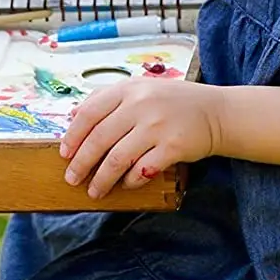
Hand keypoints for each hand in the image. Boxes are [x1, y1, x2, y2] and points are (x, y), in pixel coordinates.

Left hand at [59, 79, 222, 198]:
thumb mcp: (139, 89)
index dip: (73, 135)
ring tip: (94, 191)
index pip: (89, 113)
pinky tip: (125, 185)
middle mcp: (140, 105)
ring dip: (102, 178)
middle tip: (71, 178)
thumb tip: (73, 115)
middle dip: (82, 163)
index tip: (64, 153)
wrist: (215, 112)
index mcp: (127, 90)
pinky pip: (143, 170)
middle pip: (100, 138)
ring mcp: (157, 126)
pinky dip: (130, 181)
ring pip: (118, 158)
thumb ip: (107, 99)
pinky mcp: (173, 147)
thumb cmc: (172, 102)